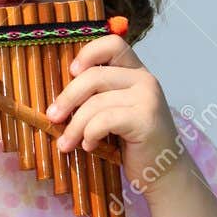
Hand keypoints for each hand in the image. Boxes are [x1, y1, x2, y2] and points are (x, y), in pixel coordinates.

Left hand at [43, 34, 187, 197]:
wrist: (164, 173)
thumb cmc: (134, 144)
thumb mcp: (116, 112)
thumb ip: (99, 96)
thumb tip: (59, 98)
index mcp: (137, 72)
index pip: (113, 44)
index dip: (88, 53)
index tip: (71, 72)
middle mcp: (145, 79)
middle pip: (94, 76)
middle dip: (67, 98)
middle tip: (53, 117)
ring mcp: (148, 97)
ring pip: (95, 103)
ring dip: (74, 126)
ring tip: (67, 144)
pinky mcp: (145, 119)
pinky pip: (104, 121)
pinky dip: (90, 135)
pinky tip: (90, 146)